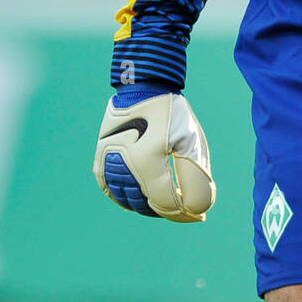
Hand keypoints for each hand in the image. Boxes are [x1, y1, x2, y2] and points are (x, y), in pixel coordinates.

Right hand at [93, 91, 215, 222]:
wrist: (142, 86)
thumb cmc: (171, 112)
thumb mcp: (191, 140)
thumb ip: (196, 176)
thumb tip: (198, 207)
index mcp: (146, 162)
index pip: (166, 204)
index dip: (185, 213)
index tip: (201, 215)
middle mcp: (122, 166)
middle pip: (148, 206)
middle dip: (171, 211)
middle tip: (190, 210)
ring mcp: (107, 164)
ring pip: (128, 201)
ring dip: (150, 207)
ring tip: (170, 203)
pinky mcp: (100, 160)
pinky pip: (111, 189)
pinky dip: (127, 198)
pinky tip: (144, 198)